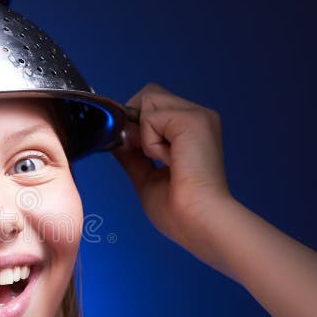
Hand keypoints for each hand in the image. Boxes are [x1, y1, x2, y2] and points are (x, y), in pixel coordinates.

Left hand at [112, 83, 233, 252]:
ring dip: (145, 134)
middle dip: (136, 123)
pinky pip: (150, 116)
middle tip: (148, 156)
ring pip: (147, 100)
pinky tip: (170, 161)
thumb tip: (118, 140)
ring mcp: (197, 116)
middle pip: (149, 95)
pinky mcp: (192, 119)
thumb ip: (133, 156)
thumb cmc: (180, 211)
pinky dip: (150, 142)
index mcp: (191, 131)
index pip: (152, 106)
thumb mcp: (146, 176)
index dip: (136, 125)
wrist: (197, 221)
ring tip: (165, 160)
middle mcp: (198, 118)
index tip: (140, 154)